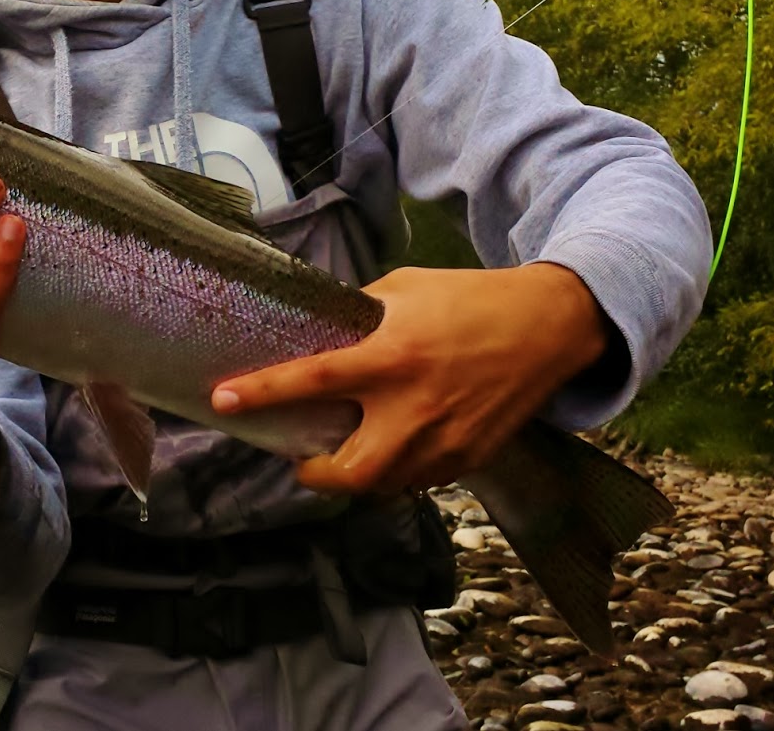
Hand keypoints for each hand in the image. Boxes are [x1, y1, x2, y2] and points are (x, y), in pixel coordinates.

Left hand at [210, 263, 610, 494]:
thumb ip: (359, 317)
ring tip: (343, 453)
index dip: (263, 392)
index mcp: (392, 356)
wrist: (549, 325)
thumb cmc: (469, 298)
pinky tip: (390, 448)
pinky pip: (419, 481)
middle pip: (350, 472)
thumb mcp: (404, 288)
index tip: (224, 399)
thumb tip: (321, 334)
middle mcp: (415, 408)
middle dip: (314, 475)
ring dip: (355, 476)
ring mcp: (446, 440)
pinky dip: (395, 473)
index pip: (313, 380)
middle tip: (301, 460)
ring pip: (384, 485)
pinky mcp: (470, 458)